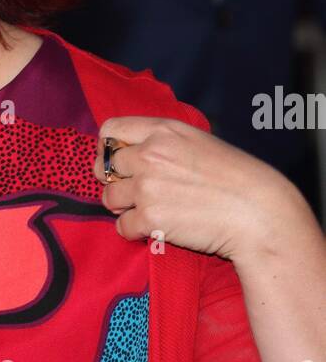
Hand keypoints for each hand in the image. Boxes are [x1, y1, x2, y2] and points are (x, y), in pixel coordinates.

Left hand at [92, 116, 309, 261]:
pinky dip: (134, 231)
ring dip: (122, 208)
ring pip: (108, 198)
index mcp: (163, 131)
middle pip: (103, 167)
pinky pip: (122, 227)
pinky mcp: (150, 218)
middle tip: (134, 193)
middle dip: (114, 182)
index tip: (115, 163)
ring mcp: (147, 187)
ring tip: (147, 211)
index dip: (106, 148)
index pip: (110, 130)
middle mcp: (150, 154)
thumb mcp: (199, 142)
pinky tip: (156, 229)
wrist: (258, 213)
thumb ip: (164, 143)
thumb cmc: (236, 179)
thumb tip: (132, 154)